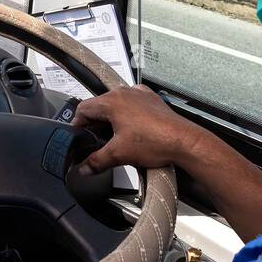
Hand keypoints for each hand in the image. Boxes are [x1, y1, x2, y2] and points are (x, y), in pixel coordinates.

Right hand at [70, 85, 203, 174]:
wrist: (185, 142)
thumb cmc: (157, 141)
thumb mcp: (119, 154)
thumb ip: (96, 161)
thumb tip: (84, 168)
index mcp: (112, 101)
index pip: (83, 108)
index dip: (77, 124)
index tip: (78, 135)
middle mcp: (125, 93)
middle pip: (99, 105)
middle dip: (95, 123)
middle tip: (94, 140)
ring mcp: (140, 95)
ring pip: (116, 104)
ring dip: (111, 119)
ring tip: (113, 137)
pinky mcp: (152, 101)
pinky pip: (132, 104)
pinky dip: (127, 115)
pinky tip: (131, 131)